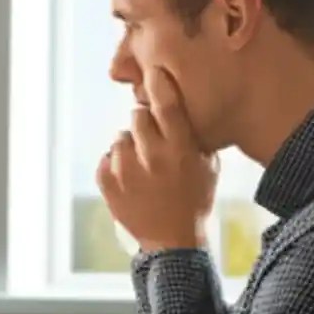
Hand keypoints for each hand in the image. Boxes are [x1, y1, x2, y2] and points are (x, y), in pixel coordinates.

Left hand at [96, 65, 218, 251]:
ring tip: (142, 166)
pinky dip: (115, 165)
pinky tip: (130, 179)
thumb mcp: (207, 166)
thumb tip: (182, 105)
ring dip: (130, 147)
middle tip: (153, 141)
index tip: (153, 72)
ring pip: (120, 138)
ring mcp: (124, 170)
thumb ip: (194, 136)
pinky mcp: (106, 183)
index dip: (158, 84)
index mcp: (179, 150)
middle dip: (145, 123)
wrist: (171, 241)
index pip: (165, 105)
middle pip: (138, 115)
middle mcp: (150, 156)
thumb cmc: (194, 200)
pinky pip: (106, 158)